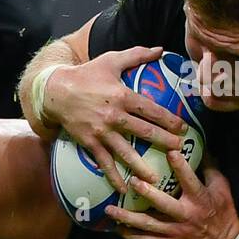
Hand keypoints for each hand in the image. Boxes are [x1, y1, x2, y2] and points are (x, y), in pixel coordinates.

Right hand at [43, 46, 187, 192]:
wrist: (56, 91)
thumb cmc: (87, 74)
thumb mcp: (111, 60)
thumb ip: (137, 55)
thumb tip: (160, 49)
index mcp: (122, 95)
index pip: (151, 109)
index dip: (169, 119)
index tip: (183, 128)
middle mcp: (113, 115)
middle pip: (144, 131)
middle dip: (164, 142)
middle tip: (180, 151)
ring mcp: (101, 131)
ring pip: (125, 151)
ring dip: (141, 167)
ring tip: (156, 180)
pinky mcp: (89, 142)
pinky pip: (104, 162)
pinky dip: (113, 177)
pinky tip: (124, 189)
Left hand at [106, 150, 238, 238]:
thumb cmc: (223, 212)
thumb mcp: (222, 188)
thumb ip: (210, 167)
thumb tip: (200, 145)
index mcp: (200, 200)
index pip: (190, 181)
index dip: (181, 166)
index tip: (171, 151)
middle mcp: (186, 216)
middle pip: (164, 205)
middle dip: (147, 194)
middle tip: (132, 181)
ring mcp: (175, 231)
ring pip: (149, 225)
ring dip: (128, 218)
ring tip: (110, 209)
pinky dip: (131, 236)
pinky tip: (117, 228)